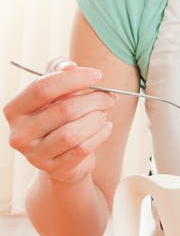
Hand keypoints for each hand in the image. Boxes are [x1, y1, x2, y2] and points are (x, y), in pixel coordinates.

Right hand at [4, 56, 115, 183]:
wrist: (60, 154)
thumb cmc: (57, 114)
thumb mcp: (55, 89)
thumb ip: (58, 70)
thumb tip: (69, 66)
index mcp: (15, 109)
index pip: (43, 88)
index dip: (74, 79)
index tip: (97, 75)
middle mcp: (20, 133)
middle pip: (63, 110)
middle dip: (93, 100)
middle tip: (109, 97)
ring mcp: (35, 155)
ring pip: (73, 133)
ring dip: (97, 119)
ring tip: (104, 113)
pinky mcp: (54, 169)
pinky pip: (82, 150)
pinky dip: (99, 135)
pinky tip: (106, 127)